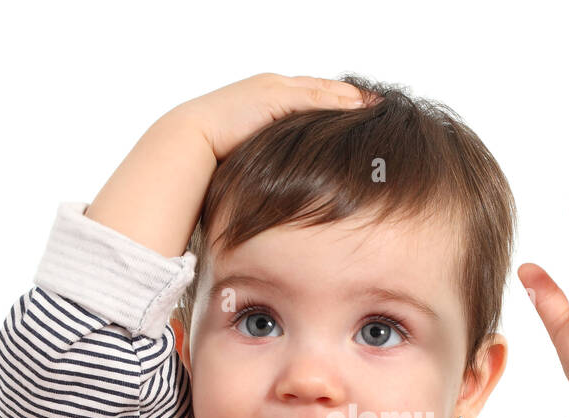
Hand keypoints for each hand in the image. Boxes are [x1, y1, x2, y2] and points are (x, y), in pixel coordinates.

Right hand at [172, 72, 377, 161]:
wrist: (189, 142)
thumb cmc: (214, 154)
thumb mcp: (251, 154)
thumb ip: (271, 156)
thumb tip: (285, 180)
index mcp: (267, 98)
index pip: (309, 96)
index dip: (336, 102)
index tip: (362, 110)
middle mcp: (272, 87)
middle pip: (321, 87)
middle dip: (350, 95)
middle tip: (379, 103)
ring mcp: (273, 88)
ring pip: (320, 89)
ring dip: (349, 97)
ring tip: (376, 104)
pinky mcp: (272, 96)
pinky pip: (311, 97)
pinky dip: (335, 100)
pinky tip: (357, 107)